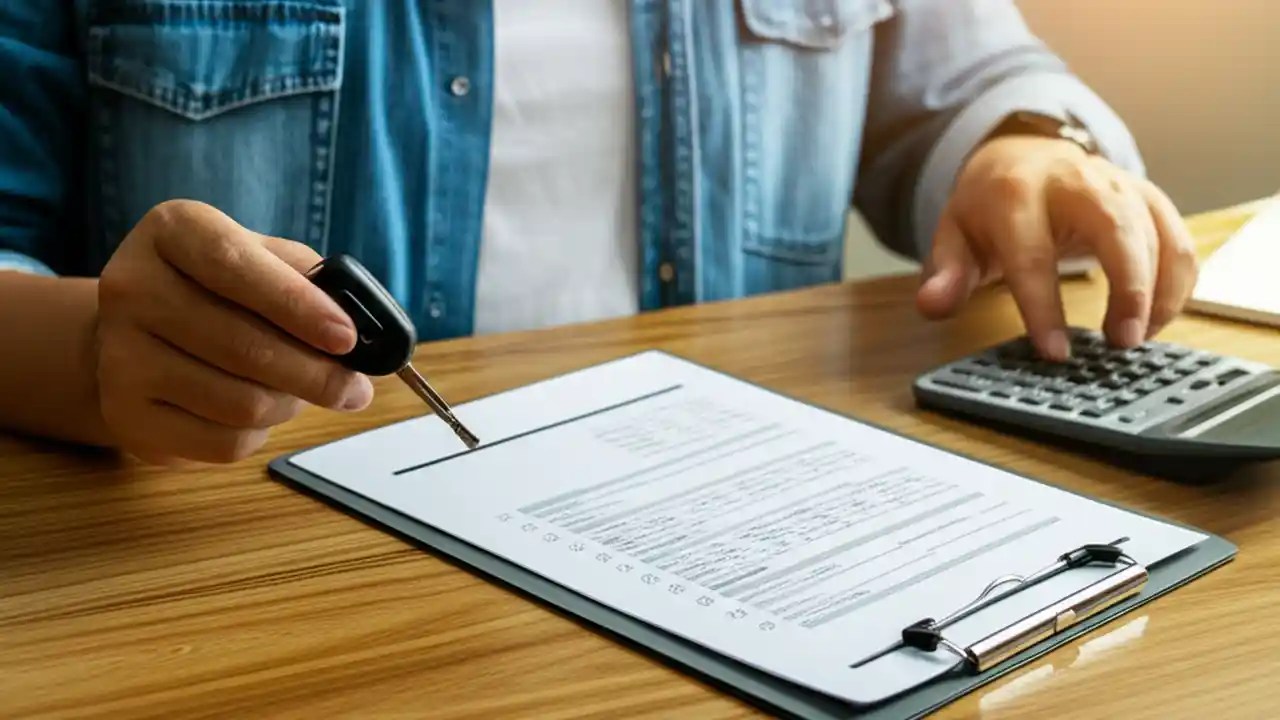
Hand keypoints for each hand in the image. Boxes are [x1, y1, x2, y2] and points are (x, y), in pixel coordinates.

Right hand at [95, 199, 373, 463]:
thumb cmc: (220, 291)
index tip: (346, 337)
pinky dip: (260, 433)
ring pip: (241, 402)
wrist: (138, 334)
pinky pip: (222, 441)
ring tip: (302, 392)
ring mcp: (120, 355)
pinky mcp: (127, 416)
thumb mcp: (262, 260)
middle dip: (317, 374)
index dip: (297, 305)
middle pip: (244, 346)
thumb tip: (362, 326)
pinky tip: (260, 412)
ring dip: (291, 404)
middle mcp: (132, 287)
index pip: (235, 266)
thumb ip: (311, 281)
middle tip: (355, 388)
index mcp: (172, 231)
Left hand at [916, 135, 1198, 360]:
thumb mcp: (954, 236)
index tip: (1055, 352)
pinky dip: (1178, 282)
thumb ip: (945, 273)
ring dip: (1158, 290)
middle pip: (1115, 227)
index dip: (1043, 307)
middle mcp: (1075, 181)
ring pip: (1156, 230)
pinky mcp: (1148, 196)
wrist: (1022, 155)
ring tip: (1138, 340)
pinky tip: (1157, 319)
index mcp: (1016, 193)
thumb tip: (932, 304)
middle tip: (1122, 344)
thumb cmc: (989, 208)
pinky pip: (1178, 238)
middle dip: (1127, 286)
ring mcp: (1119, 184)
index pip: (1031, 254)